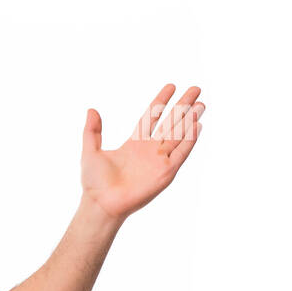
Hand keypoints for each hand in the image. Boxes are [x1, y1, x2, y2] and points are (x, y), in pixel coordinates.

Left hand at [80, 84, 204, 220]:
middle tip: (196, 89)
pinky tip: (197, 125)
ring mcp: (159, 161)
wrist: (101, 203)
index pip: (151, 117)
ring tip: (200, 104)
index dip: (161, 101)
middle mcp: (149, 150)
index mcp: (134, 144)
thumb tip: (91, 110)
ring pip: (178, 135)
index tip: (171, 86)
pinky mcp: (165, 172)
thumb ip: (92, 131)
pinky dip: (190, 140)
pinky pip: (181, 153)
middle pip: (170, 122)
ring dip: (190, 120)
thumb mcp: (91, 151)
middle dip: (183, 106)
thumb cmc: (94, 182)